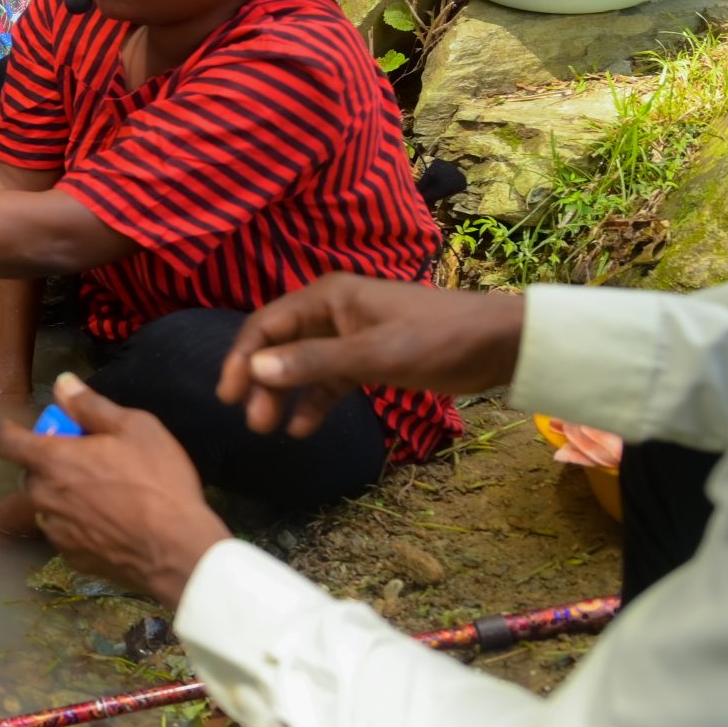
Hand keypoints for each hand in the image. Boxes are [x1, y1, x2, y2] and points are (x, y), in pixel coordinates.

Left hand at [0, 372, 231, 606]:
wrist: (177, 549)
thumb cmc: (157, 482)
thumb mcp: (134, 428)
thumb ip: (91, 405)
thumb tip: (62, 384)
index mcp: (53, 461)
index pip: (6, 442)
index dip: (8, 431)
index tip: (17, 428)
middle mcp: (44, 497)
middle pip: (30, 473)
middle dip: (49, 463)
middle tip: (84, 459)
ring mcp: (56, 531)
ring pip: (47, 504)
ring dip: (63, 494)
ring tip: (102, 493)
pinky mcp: (72, 558)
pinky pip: (65, 532)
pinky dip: (78, 523)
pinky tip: (109, 522)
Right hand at [216, 274, 525, 439]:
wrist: (499, 344)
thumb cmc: (437, 338)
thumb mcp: (374, 353)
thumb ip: (313, 363)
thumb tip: (255, 371)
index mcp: (327, 297)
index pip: (266, 325)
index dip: (242, 358)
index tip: (227, 396)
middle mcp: (332, 313)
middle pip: (280, 347)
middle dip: (262, 383)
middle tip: (253, 422)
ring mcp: (350, 336)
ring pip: (302, 367)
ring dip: (285, 395)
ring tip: (271, 429)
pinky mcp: (369, 359)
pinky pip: (330, 380)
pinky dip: (315, 402)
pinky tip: (303, 429)